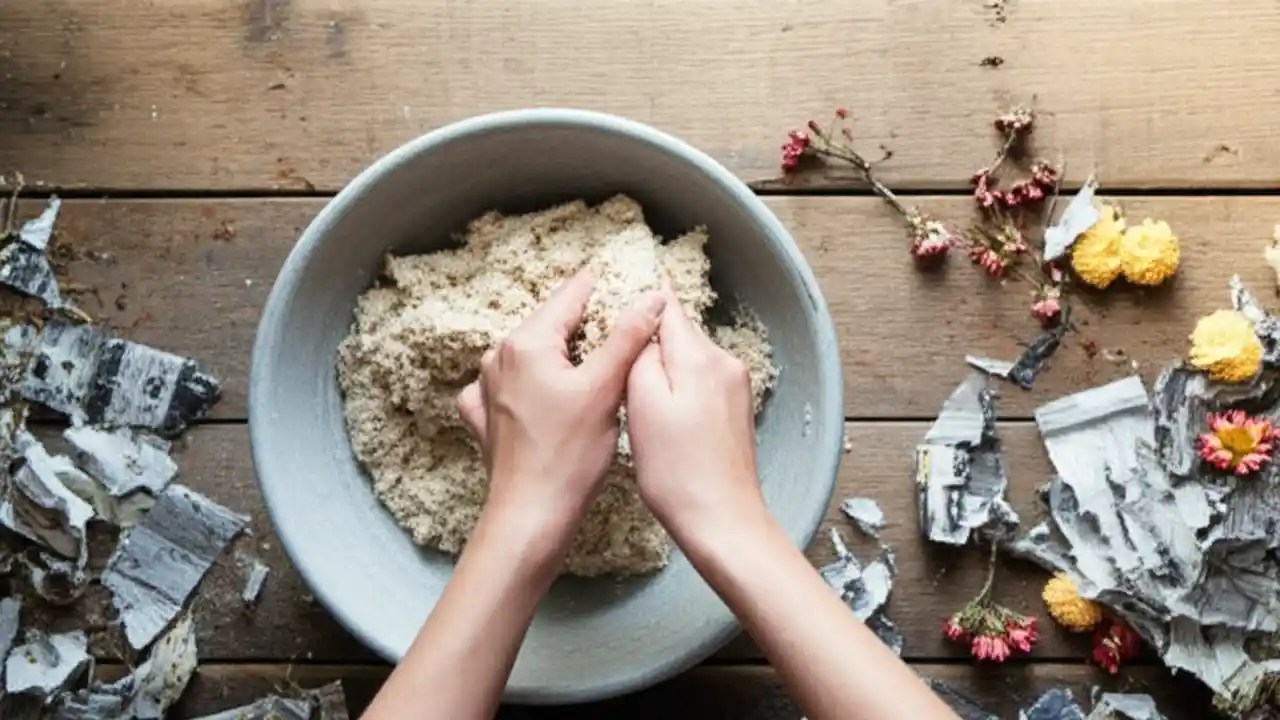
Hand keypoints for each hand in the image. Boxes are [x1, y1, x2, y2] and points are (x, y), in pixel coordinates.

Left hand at [455, 270, 665, 551]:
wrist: (530, 517)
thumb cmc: (570, 456)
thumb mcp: (607, 389)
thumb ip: (628, 337)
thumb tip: (651, 297)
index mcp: (527, 343)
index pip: (570, 297)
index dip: (598, 286)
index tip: (618, 276)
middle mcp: (499, 358)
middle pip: (550, 326)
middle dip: (584, 324)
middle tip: (619, 323)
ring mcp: (487, 389)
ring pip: (532, 356)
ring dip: (561, 355)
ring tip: (594, 362)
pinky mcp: (486, 419)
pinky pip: (511, 388)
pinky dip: (534, 386)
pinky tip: (550, 398)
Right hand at [625, 293, 762, 540]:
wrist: (722, 519)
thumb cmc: (675, 470)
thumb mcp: (642, 405)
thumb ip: (641, 356)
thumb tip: (643, 329)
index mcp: (700, 357)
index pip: (667, 307)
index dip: (639, 306)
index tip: (614, 311)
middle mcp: (725, 362)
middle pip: (679, 332)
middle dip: (649, 342)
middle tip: (618, 364)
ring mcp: (736, 386)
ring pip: (689, 357)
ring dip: (664, 368)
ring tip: (638, 396)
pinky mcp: (736, 409)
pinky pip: (701, 381)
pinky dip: (679, 388)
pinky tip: (664, 415)